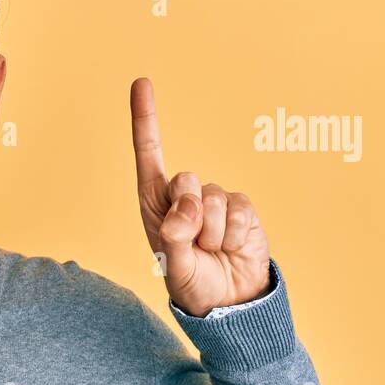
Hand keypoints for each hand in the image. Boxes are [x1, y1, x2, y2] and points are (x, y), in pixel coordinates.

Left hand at [129, 77, 271, 315]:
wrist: (230, 302)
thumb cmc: (191, 283)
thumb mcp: (173, 264)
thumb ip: (175, 236)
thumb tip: (187, 209)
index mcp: (155, 205)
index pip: (148, 156)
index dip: (146, 119)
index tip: (142, 82)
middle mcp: (182, 198)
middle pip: (185, 179)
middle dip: (190, 213)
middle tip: (193, 243)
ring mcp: (214, 201)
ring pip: (214, 198)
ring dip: (213, 233)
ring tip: (211, 252)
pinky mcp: (242, 208)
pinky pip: (239, 210)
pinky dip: (234, 234)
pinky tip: (232, 248)